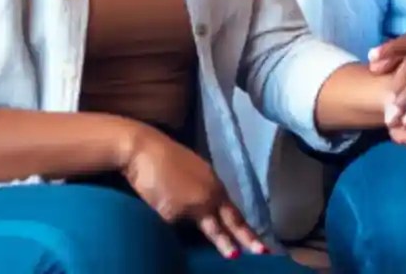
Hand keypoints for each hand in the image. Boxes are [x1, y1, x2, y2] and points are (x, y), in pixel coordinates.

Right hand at [119, 122, 265, 258]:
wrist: (143, 150)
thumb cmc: (164, 158)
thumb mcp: (193, 172)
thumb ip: (203, 191)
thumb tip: (207, 208)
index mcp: (214, 185)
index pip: (233, 211)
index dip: (245, 228)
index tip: (258, 243)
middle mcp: (208, 195)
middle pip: (231, 220)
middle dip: (247, 237)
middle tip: (263, 252)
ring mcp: (192, 205)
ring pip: (211, 228)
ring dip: (223, 242)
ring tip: (233, 255)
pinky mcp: (173, 213)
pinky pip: (172, 224)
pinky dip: (168, 219)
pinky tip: (158, 202)